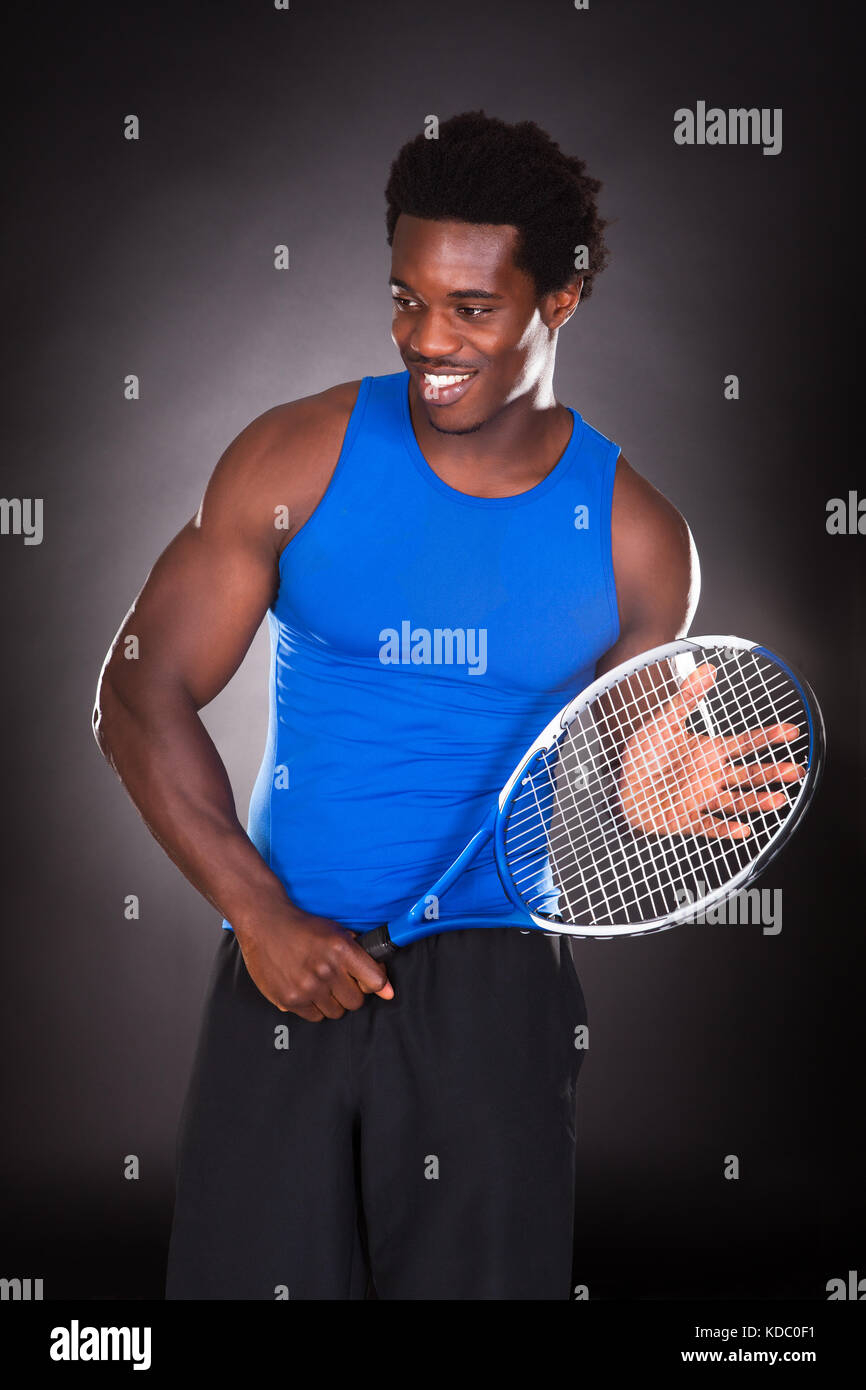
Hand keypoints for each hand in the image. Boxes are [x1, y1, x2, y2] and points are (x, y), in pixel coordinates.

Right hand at [234, 904, 393, 1020]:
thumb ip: (362, 957)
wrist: (265, 924)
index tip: (369, 981)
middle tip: (338, 981)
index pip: (376, 981)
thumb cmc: (303, 927)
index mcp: (342, 949)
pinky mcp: (290, 999)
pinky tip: (305, 989)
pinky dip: (313, 1007)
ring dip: (331, 1001)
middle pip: (356, 1002)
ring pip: (336, 1012)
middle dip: (350, 993)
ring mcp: (307, 987)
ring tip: (319, 984)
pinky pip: (315, 1016)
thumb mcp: (336, 931)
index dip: (375, 983)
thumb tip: (387, 990)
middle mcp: (326, 970)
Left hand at [618, 662, 804, 838]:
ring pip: (735, 801)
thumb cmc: (644, 754)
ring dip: (757, 801)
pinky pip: (709, 826)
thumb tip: (708, 669)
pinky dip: (725, 829)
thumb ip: (686, 698)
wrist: (621, 783)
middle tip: (796, 770)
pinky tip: (742, 830)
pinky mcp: (686, 819)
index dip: (767, 737)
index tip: (791, 731)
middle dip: (772, 772)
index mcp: (709, 752)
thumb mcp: (664, 722)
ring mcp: (701, 798)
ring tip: (779, 799)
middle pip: (748, 775)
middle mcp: (710, 776)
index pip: (744, 743)